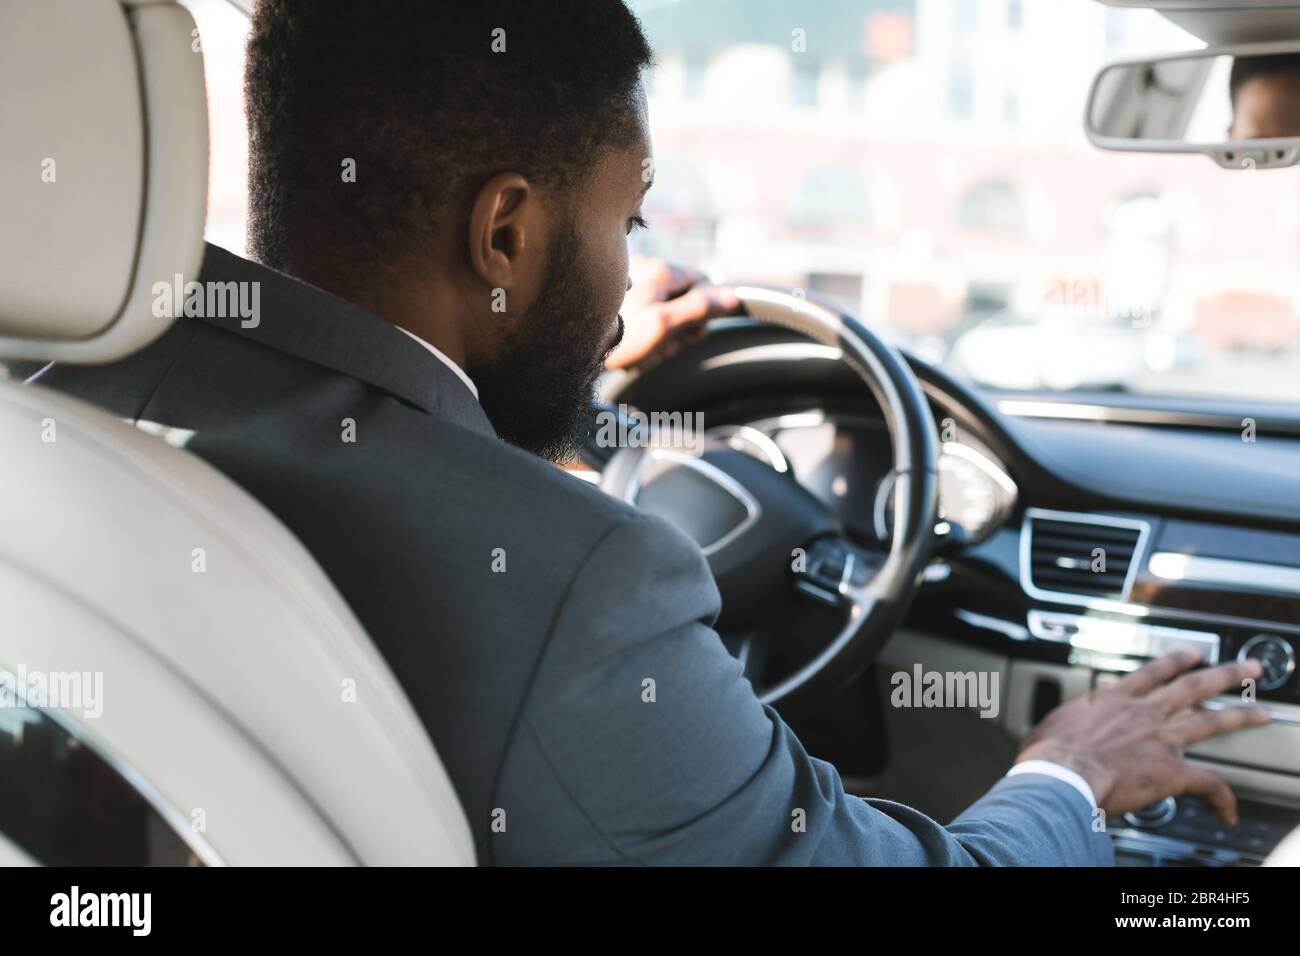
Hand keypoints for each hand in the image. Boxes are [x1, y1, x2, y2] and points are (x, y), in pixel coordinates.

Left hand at [605, 256, 740, 370]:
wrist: (567, 343)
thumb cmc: (616, 336)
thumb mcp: (663, 326)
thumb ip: (698, 309)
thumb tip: (733, 297)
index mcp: (661, 270)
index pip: (704, 282)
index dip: (706, 310)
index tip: (693, 334)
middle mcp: (645, 266)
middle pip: (682, 295)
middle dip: (680, 326)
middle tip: (664, 348)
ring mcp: (628, 279)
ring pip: (662, 305)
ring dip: (661, 333)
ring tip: (643, 352)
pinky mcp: (614, 295)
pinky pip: (642, 309)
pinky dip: (642, 330)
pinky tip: (630, 347)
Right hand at [1015, 651, 1271, 824]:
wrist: (1060, 775)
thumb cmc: (1046, 756)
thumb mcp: (1052, 725)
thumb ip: (1067, 721)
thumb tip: (1060, 724)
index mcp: (1113, 700)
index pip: (1152, 673)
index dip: (1175, 661)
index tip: (1192, 654)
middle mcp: (1142, 712)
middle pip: (1191, 686)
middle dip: (1222, 674)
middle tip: (1245, 667)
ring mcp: (1160, 739)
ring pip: (1210, 722)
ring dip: (1241, 716)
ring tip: (1263, 712)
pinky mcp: (1170, 770)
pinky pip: (1207, 783)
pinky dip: (1222, 798)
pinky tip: (1229, 810)